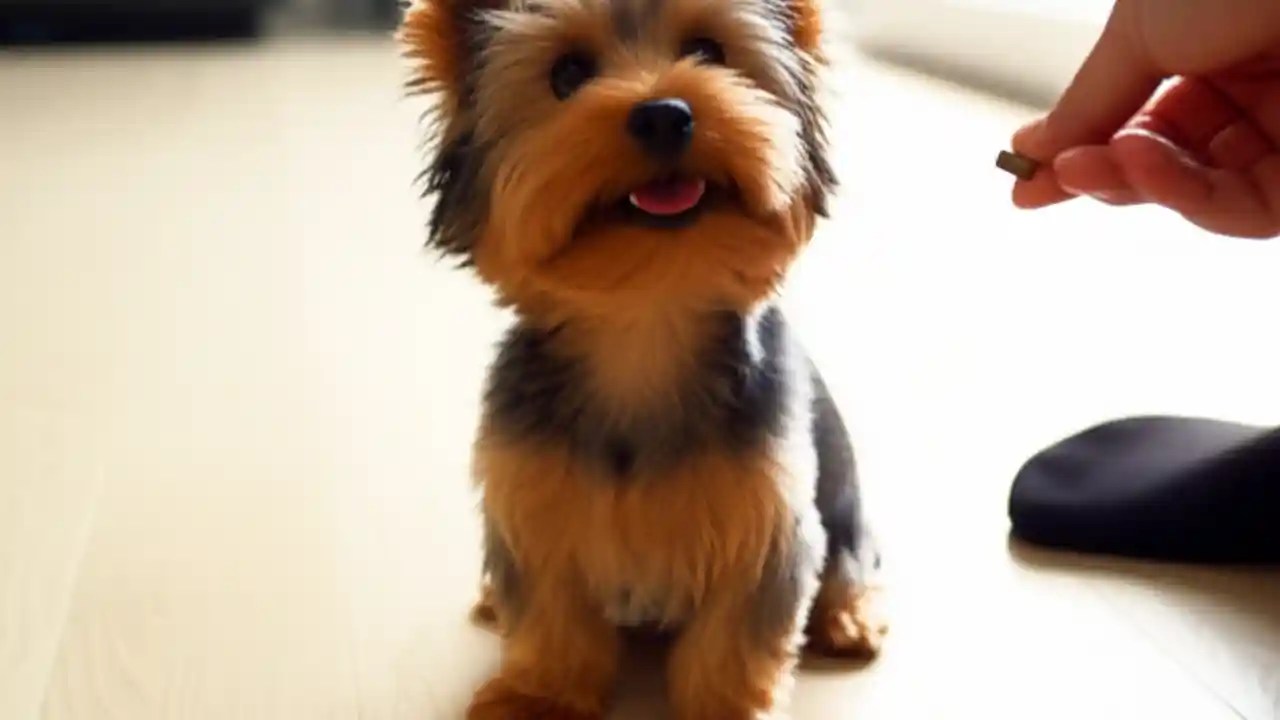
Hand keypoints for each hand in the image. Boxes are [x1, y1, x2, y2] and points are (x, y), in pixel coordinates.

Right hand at [1011, 0, 1279, 238]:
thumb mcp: (1141, 30)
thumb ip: (1090, 100)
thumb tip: (1033, 151)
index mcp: (1216, 41)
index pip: (1139, 116)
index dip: (1080, 147)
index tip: (1025, 180)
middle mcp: (1259, 87)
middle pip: (1165, 161)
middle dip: (1101, 172)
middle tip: (1050, 178)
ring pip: (1199, 191)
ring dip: (1133, 184)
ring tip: (1087, 166)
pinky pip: (1243, 208)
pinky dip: (1181, 195)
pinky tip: (1137, 163)